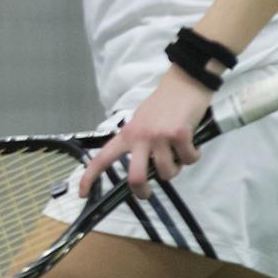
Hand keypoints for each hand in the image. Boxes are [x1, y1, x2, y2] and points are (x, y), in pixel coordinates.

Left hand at [79, 68, 210, 198]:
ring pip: (167, 172)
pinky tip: (192, 143)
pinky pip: (188, 159)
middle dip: (142, 192)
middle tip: (146, 193)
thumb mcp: (141, 122)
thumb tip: (146, 170)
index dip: (90, 178)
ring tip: (178, 153)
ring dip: (176, 168)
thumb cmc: (163, 105)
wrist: (184, 83)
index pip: (102, 159)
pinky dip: (193, 155)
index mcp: (126, 135)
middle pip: (136, 177)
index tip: (83, 194)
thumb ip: (138, 143)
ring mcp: (158, 136)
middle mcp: (139, 137)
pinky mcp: (179, 135)